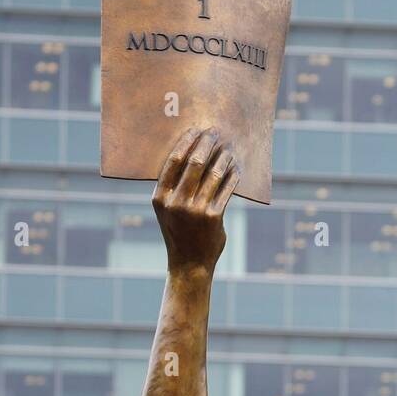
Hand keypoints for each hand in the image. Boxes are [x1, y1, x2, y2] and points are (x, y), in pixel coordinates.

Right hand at [152, 127, 240, 276]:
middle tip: (215, 133)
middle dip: (206, 143)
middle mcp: (176, 203)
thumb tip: (192, 154)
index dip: (185, 142)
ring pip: (213, 173)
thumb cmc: (180, 233)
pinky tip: (236, 168)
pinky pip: (226, 188)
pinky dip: (233, 175)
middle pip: (194, 162)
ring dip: (223, 157)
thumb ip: (174, 188)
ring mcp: (195, 210)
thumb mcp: (168, 211)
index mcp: (160, 198)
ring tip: (228, 150)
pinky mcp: (214, 217)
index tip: (195, 130)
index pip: (173, 161)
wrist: (189, 265)